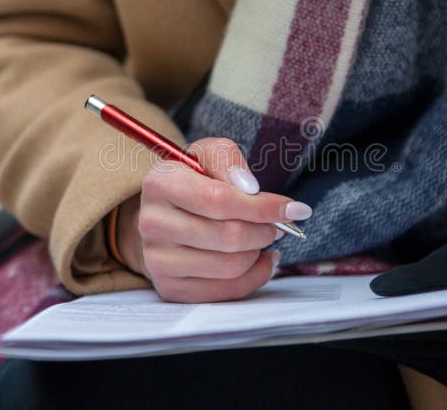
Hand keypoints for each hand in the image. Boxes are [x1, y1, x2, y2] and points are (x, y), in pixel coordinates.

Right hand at [116, 137, 311, 302]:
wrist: (164, 214)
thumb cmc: (193, 181)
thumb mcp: (207, 154)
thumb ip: (227, 159)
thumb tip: (249, 188)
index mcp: (159, 184)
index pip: (218, 200)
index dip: (262, 206)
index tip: (294, 208)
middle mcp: (152, 224)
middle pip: (228, 237)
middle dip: (265, 231)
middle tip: (278, 225)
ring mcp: (158, 260)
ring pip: (230, 267)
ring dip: (259, 252)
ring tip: (263, 238)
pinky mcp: (169, 288)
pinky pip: (225, 291)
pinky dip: (254, 276)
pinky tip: (259, 260)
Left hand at [335, 222, 446, 399]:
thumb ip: (439, 268)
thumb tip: (381, 290)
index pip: (437, 321)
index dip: (386, 317)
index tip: (340, 309)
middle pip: (419, 346)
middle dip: (368, 329)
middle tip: (320, 315)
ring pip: (419, 358)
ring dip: (377, 338)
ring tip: (332, 317)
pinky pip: (428, 364)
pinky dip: (397, 343)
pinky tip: (365, 325)